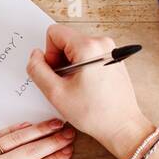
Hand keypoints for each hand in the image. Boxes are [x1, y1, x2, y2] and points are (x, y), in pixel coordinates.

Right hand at [26, 24, 151, 158]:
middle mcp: (102, 43)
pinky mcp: (114, 58)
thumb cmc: (95, 113)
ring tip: (78, 86)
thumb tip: (35, 55)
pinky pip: (89, 55)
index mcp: (89, 46)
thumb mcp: (56, 93)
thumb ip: (37, 70)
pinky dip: (83, 68)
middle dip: (60, 60)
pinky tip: (88, 86)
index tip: (57, 73)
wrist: (123, 126)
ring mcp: (111, 50)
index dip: (49, 54)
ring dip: (71, 66)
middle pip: (66, 39)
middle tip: (67, 83)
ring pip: (77, 48)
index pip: (54, 33)